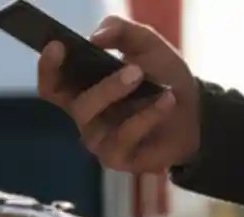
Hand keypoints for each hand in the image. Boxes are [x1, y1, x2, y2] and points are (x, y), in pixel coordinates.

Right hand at [38, 15, 200, 173]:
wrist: (195, 110)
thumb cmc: (163, 77)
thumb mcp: (145, 43)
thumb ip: (120, 31)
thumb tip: (94, 38)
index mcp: (82, 89)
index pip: (53, 84)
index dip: (48, 68)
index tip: (57, 47)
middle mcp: (85, 116)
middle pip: (76, 104)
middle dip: (105, 87)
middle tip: (135, 71)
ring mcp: (98, 140)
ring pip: (97, 121)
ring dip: (127, 101)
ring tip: (162, 89)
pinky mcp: (116, 159)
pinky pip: (123, 137)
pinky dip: (148, 116)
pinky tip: (167, 102)